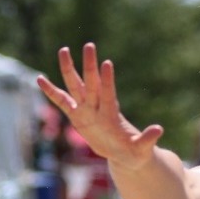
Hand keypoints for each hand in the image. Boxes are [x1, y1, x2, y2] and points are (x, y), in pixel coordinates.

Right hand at [35, 44, 163, 168]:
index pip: (108, 93)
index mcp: (112, 113)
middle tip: (89, 45)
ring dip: (68, 69)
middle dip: (89, 65)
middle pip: (91, 83)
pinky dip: (51, 91)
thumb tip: (159, 129)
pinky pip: (61, 102)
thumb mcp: (142, 148)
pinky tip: (40, 79)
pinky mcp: (76, 116)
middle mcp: (98, 107)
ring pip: (75, 86)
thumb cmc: (135, 151)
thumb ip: (147, 139)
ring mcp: (86, 109)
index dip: (107, 80)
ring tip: (63, 49)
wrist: (124, 154)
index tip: (107, 63)